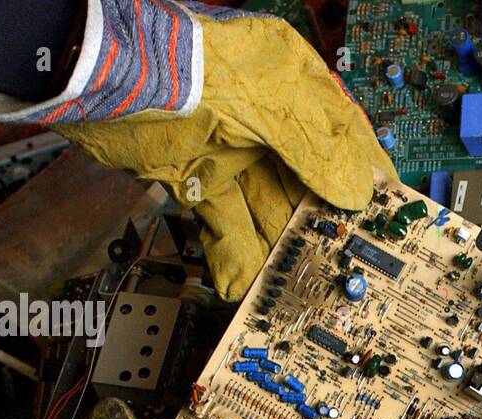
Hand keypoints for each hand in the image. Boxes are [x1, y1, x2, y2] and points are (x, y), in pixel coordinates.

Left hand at [0, 1, 396, 299]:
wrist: (91, 78)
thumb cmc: (177, 65)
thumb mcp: (263, 101)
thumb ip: (315, 145)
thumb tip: (359, 190)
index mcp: (293, 84)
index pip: (345, 137)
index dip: (367, 180)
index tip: (390, 221)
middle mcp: (265, 117)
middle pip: (308, 182)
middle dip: (322, 227)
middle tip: (343, 269)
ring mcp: (229, 147)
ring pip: (267, 210)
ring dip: (279, 251)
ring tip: (297, 291)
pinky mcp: (192, 174)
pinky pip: (223, 223)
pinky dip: (231, 256)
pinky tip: (241, 286)